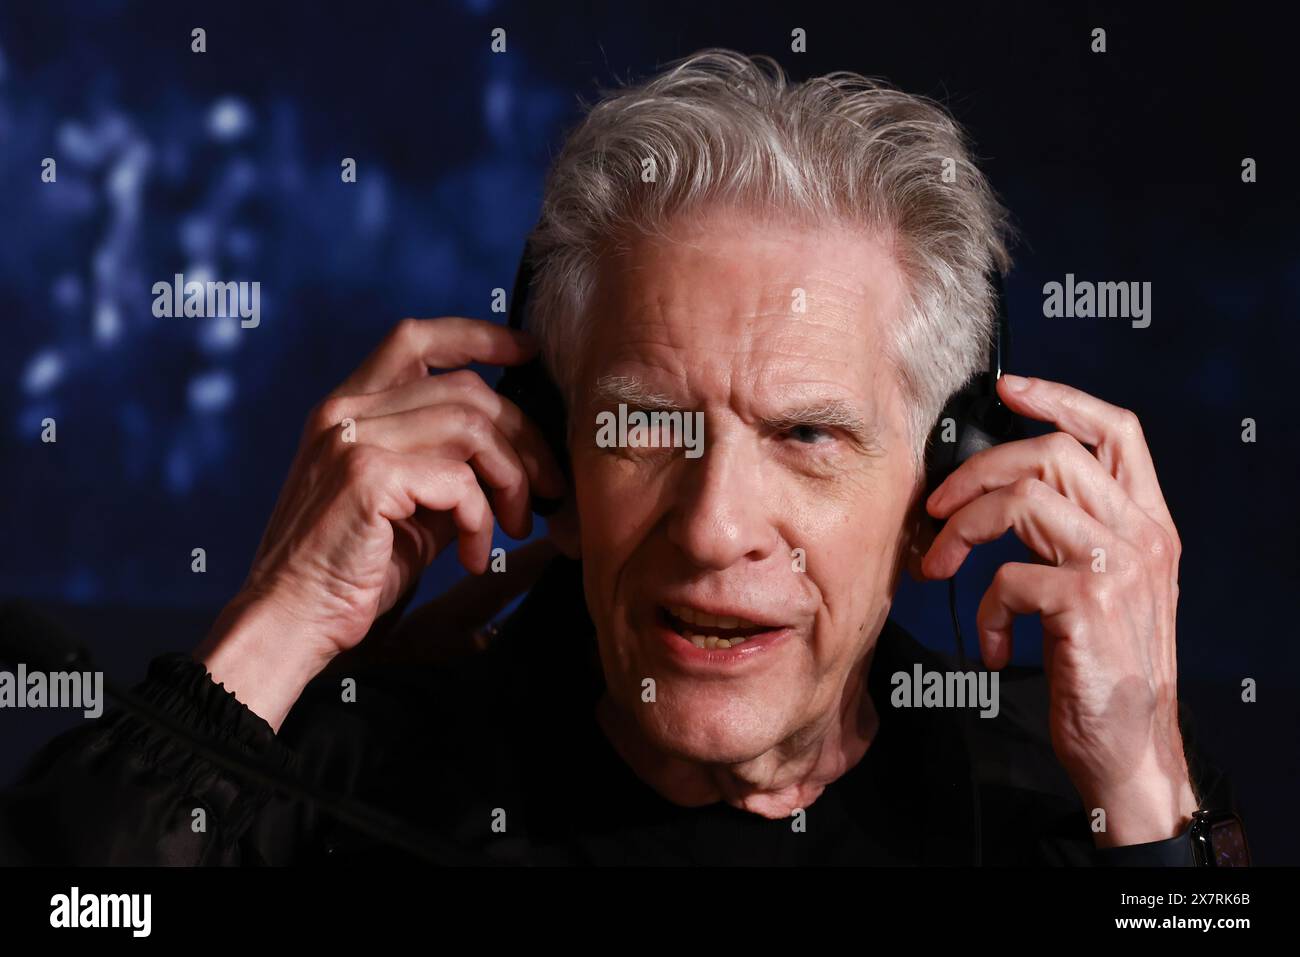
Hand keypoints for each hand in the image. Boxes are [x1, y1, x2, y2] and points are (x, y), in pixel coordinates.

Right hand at [196, 317, 565, 727]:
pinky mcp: (368, 477)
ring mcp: (353, 439)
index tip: (526, 350)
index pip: (415, 338)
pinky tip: (473, 556)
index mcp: (348, 408)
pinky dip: (481, 519)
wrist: (289, 621)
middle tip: (549, 487)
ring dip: (511, 480)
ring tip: (515, 525)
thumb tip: (517, 454)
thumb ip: (449, 467)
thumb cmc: (350, 571)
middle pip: (466, 389)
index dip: (478, 336)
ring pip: (471, 430)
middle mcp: (345, 411)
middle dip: (523, 437)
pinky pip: (460, 481)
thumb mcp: (409, 506)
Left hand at [921, 374, 1196, 846]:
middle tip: (935, 509)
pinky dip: (984, 609)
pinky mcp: (1088, 604)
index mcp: (1148, 524)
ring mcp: (1119, 566)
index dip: (1061, 398)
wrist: (1131, 750)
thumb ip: (1073, 535)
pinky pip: (1009, 576)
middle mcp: (1142, 536)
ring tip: (939, 567)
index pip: (1118, 431)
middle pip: (1050, 454)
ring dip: (962, 530)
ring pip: (1023, 498)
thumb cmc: (1103, 670)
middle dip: (975, 471)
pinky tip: (989, 644)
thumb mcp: (1103, 590)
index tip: (1007, 390)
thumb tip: (999, 493)